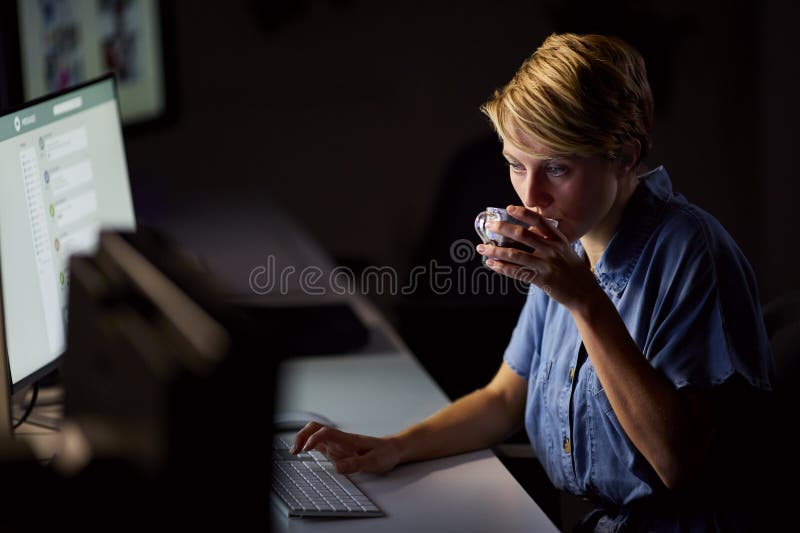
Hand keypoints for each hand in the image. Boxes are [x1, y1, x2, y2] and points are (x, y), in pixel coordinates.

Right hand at [292, 422, 400, 474]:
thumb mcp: (374, 461)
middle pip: (315, 428)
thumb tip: (338, 468)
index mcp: (348, 440)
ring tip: (294, 451)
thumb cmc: (385, 453)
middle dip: (302, 436)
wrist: (392, 450)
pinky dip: (308, 446)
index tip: (306, 448)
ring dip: (302, 439)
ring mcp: (337, 444)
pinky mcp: (337, 450)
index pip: (326, 432)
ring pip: (315, 434)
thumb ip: (356, 464)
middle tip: (295, 450)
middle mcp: (340, 440)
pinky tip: (303, 452)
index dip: (313, 438)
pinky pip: (319, 444)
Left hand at [475, 205, 599, 310]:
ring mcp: (546, 265)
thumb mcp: (565, 250)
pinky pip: (517, 272)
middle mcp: (552, 249)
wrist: (585, 294)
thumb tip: (527, 230)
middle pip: (523, 234)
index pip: (540, 221)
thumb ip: (549, 240)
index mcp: (559, 239)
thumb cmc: (573, 271)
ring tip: (482, 248)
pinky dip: (502, 268)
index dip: (524, 213)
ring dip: (495, 251)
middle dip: (503, 228)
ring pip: (515, 254)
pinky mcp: (541, 279)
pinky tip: (492, 264)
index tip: (509, 208)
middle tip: (489, 226)